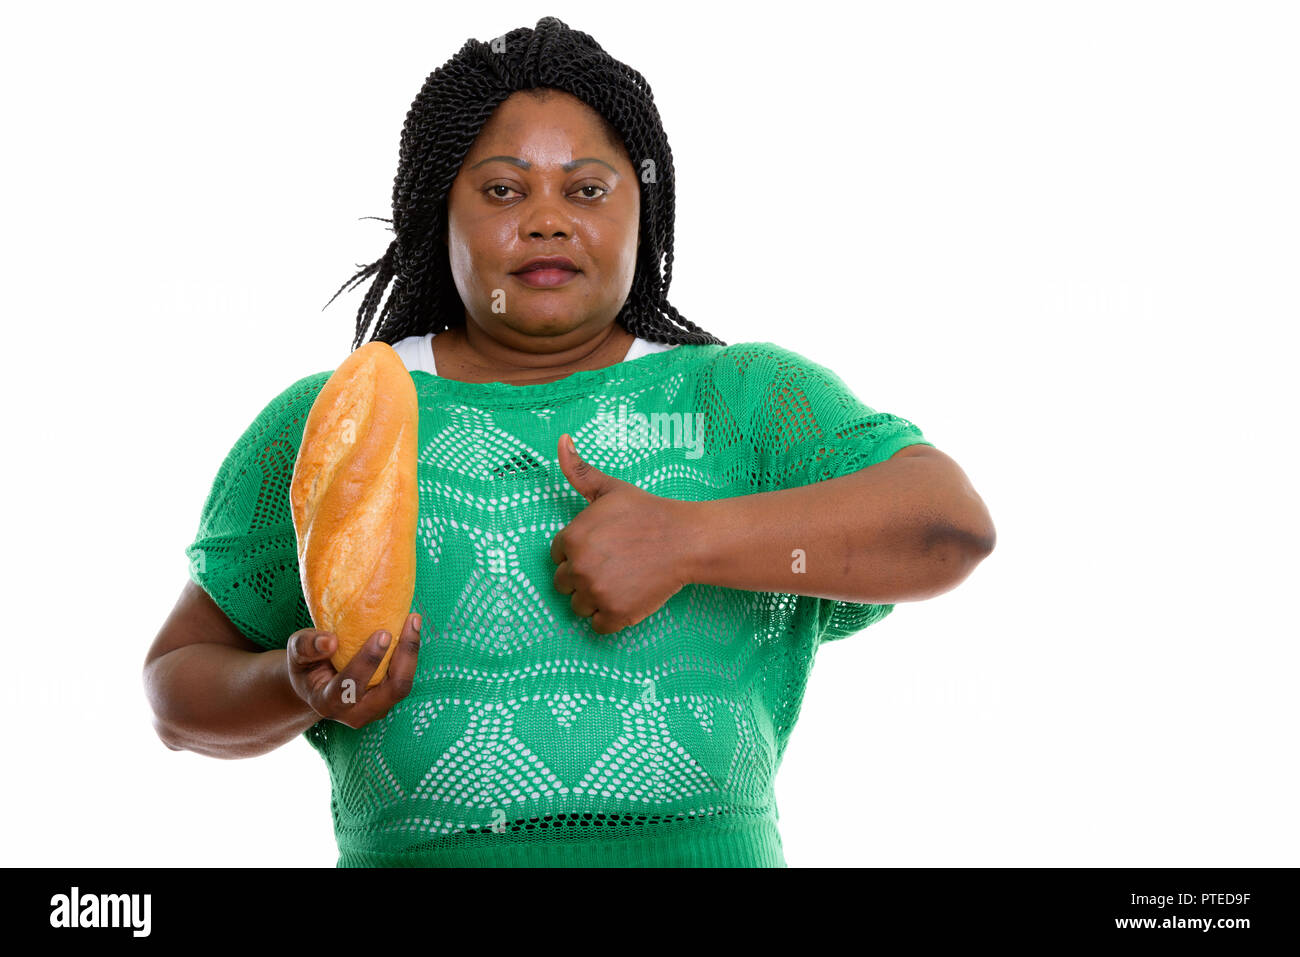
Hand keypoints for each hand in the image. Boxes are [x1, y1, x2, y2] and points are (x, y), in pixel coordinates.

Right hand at [285, 614, 420, 727]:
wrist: (313, 685)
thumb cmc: (305, 666)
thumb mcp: (295, 653)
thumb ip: (307, 646)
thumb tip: (330, 641)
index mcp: (328, 703)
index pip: (352, 687)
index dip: (369, 661)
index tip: (383, 633)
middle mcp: (355, 713)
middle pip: (392, 690)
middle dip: (405, 655)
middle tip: (411, 621)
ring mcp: (374, 710)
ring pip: (402, 685)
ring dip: (411, 652)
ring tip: (413, 620)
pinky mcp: (386, 701)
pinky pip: (403, 678)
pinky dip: (409, 654)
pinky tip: (409, 628)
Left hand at [550, 434, 692, 634]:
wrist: (684, 540)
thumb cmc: (647, 513)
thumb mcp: (610, 488)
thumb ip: (578, 470)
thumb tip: (561, 441)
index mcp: (572, 538)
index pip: (558, 556)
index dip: (579, 552)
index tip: (603, 547)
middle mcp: (579, 568)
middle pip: (564, 584)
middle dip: (583, 577)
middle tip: (613, 565)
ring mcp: (596, 593)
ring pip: (578, 606)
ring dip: (595, 599)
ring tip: (621, 579)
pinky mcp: (614, 615)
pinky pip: (597, 626)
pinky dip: (610, 618)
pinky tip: (627, 597)